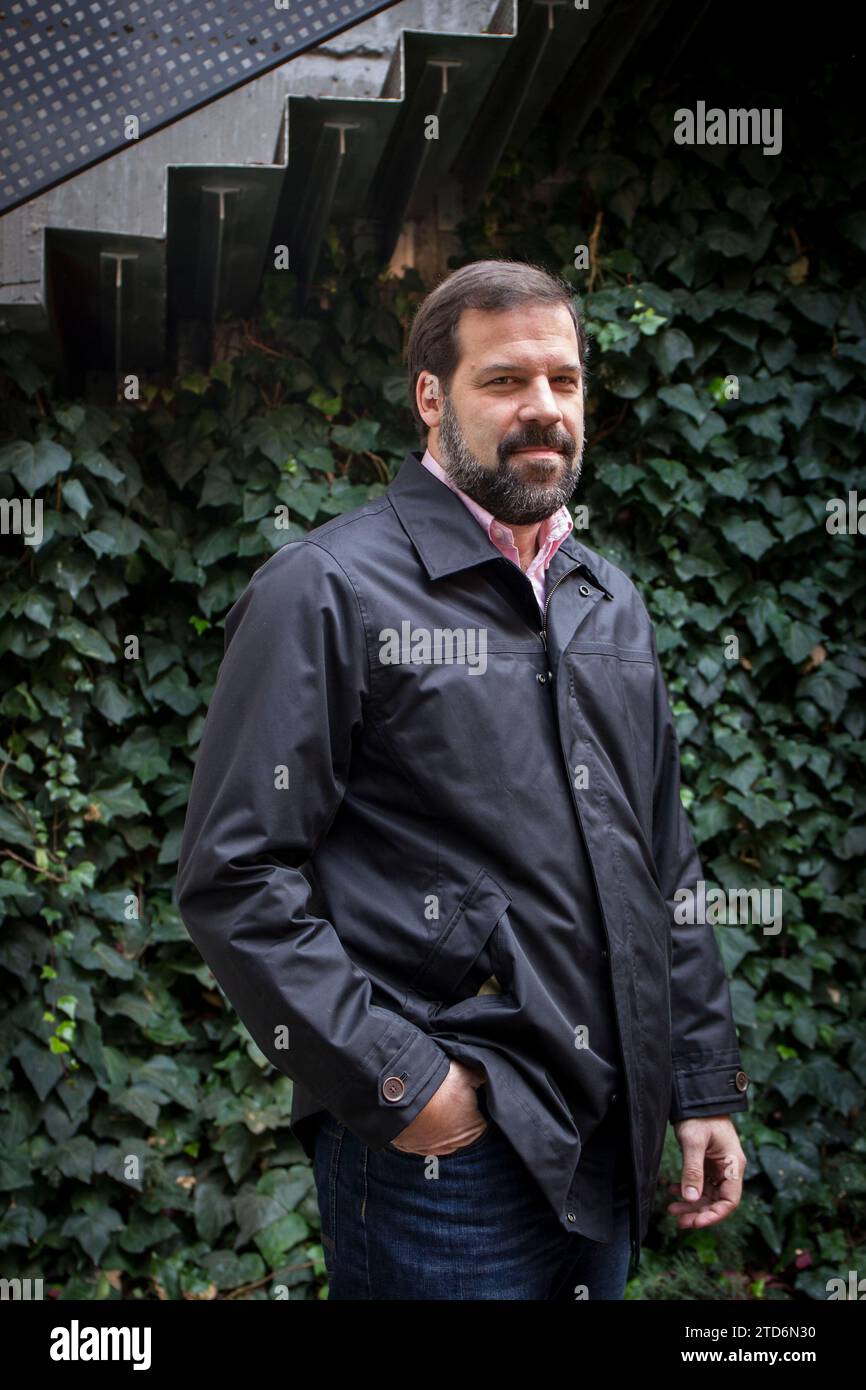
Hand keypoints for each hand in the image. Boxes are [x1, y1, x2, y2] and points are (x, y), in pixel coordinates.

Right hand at [390, 1058, 487, 1155]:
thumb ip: (481, 1076)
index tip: (463, 1089)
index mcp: (473, 1130)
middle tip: (445, 1093)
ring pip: (438, 1132)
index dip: (473, 1100)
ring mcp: (430, 1148)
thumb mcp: (466, 1072)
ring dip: (435, 1120)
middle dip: (455, 1112)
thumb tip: (485, 1076)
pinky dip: (418, 1125)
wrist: (398, 1094)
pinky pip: (418, 1136)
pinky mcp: (410, 1147)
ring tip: (429, 1100)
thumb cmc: (437, 1086)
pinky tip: (416, 1111)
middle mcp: (454, 1145)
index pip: (481, 1116)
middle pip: (459, 1126)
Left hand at [667, 1115, 746, 1230]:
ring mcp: (717, 1166)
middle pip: (717, 1201)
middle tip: (679, 1222)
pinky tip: (672, 1190)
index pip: (729, 1201)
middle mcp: (728, 1169)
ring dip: (691, 1204)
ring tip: (671, 1210)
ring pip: (707, 1194)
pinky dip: (687, 1189)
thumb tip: (690, 1198)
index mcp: (733, 1165)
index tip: (695, 1222)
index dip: (714, 1215)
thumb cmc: (699, 1115)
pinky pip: (700, 1183)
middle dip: (699, 1213)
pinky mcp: (707, 1162)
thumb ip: (693, 1170)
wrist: (696, 1096)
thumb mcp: (694, 1142)